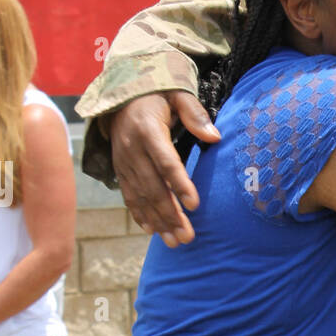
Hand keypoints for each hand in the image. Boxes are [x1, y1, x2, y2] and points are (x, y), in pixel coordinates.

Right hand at [110, 91, 220, 245]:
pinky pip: (128, 195)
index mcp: (148, 130)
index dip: (180, 184)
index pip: (166, 162)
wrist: (121, 96)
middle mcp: (132, 148)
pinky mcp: (120, 169)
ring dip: (157, 221)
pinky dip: (139, 214)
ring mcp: (123, 161)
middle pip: (153, 186)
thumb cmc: (158, 95)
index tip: (195, 205)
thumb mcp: (177, 94)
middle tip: (187, 236)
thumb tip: (215, 136)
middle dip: (170, 214)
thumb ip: (195, 114)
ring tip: (175, 241)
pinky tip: (152, 231)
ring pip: (140, 196)